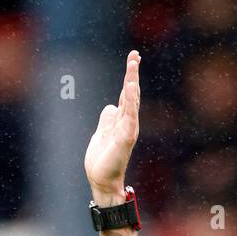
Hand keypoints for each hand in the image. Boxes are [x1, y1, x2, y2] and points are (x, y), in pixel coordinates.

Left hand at [85, 49, 139, 203]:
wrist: (102, 181)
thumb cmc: (102, 161)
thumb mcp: (101, 133)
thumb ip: (107, 119)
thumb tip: (110, 106)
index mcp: (121, 120)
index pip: (127, 93)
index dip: (130, 75)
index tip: (134, 57)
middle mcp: (127, 122)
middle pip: (131, 92)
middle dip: (132, 73)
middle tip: (135, 54)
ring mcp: (128, 129)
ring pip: (131, 101)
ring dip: (132, 82)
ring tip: (133, 64)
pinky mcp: (125, 137)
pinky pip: (130, 116)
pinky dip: (131, 101)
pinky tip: (131, 87)